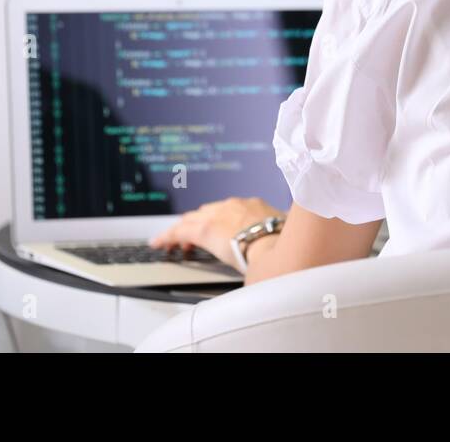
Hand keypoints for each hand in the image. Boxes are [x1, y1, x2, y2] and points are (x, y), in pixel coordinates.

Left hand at [150, 197, 283, 268]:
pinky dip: (167, 237)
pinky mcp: (204, 230)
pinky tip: (159, 244)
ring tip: (171, 241)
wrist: (276, 242)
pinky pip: (178, 232)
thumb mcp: (285, 230)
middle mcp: (232, 206)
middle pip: (206, 212)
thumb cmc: (285, 240)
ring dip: (180, 231)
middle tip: (189, 236)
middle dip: (197, 222)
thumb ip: (281, 230)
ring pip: (190, 220)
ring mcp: (217, 216)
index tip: (216, 227)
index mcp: (251, 205)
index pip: (227, 210)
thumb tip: (290, 236)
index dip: (217, 219)